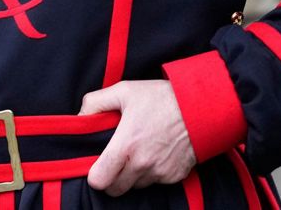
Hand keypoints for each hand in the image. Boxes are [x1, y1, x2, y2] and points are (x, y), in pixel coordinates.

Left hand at [78, 80, 195, 196]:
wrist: (201, 107)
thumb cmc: (161, 97)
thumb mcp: (124, 90)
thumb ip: (95, 102)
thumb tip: (80, 117)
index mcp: (125, 145)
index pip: (99, 180)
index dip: (95, 175)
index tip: (97, 164)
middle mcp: (142, 164)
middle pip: (115, 189)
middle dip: (112, 178)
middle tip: (116, 159)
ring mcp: (160, 173)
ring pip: (136, 186)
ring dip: (132, 175)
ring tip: (138, 151)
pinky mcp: (175, 176)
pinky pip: (155, 182)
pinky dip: (152, 173)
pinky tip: (155, 153)